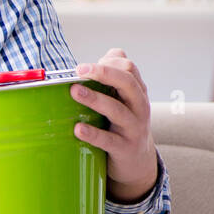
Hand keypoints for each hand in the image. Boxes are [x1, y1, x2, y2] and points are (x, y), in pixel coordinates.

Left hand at [70, 48, 159, 202]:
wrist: (137, 160)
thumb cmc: (123, 123)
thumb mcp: (123, 99)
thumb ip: (115, 77)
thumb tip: (109, 54)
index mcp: (136, 92)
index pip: (128, 69)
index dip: (108, 63)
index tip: (84, 66)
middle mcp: (139, 107)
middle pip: (127, 84)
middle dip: (104, 73)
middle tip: (80, 70)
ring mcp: (134, 128)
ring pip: (118, 110)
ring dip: (95, 99)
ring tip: (75, 91)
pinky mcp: (124, 148)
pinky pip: (109, 140)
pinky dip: (94, 134)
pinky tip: (78, 128)